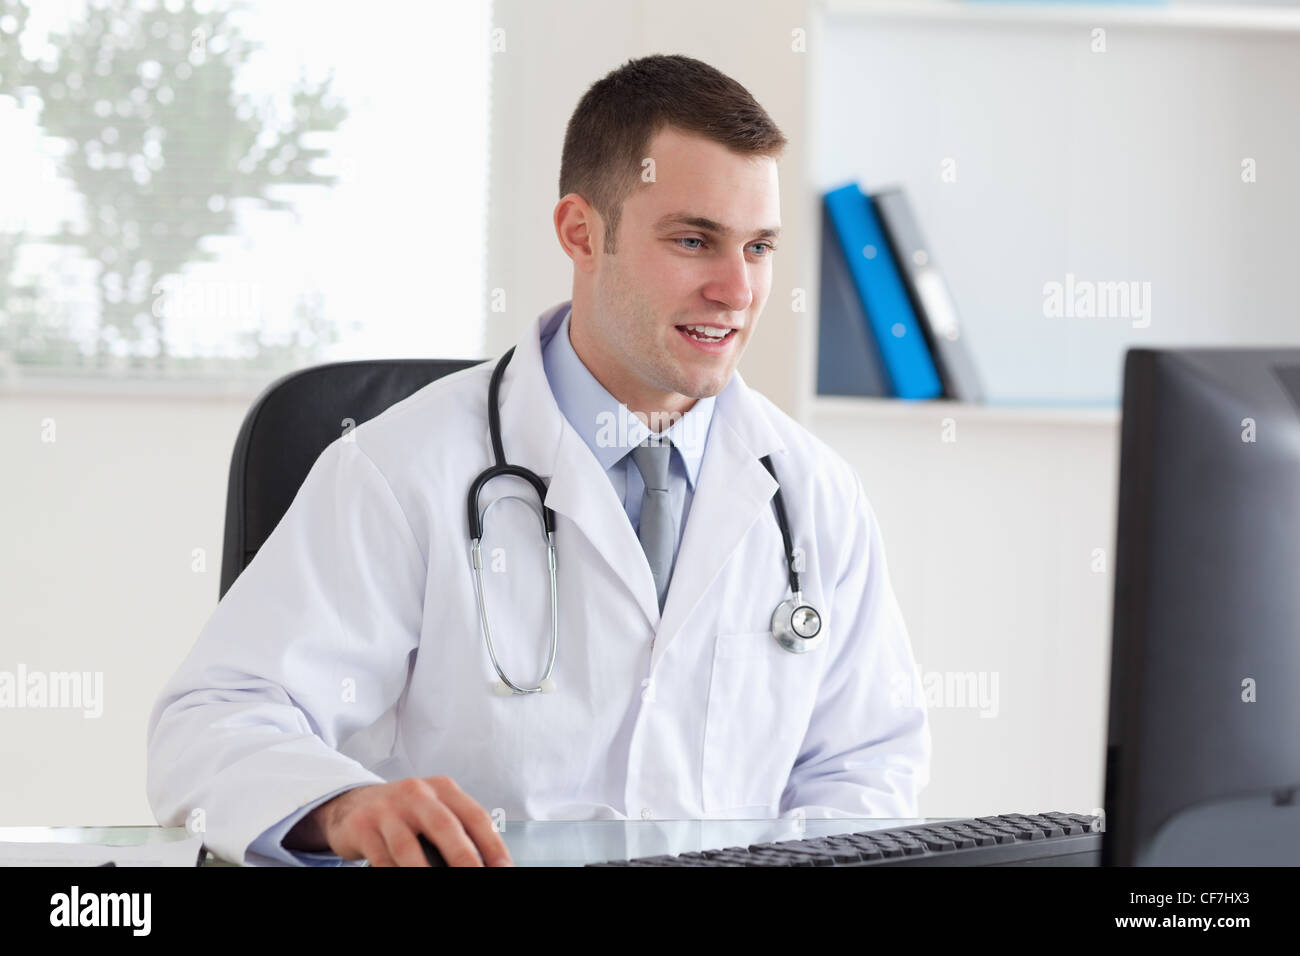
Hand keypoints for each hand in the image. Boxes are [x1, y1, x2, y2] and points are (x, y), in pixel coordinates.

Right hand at [286, 777, 512, 866]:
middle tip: (477, 877)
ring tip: (437, 888)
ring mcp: (387, 810)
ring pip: (408, 848)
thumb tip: (484, 862)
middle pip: (444, 827)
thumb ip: (456, 829)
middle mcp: (417, 794)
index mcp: (443, 789)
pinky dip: (393, 874)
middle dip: (464, 858)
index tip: (504, 868)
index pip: (475, 816)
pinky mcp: (363, 827)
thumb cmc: (405, 813)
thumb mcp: (433, 809)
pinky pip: (381, 860)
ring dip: (423, 873)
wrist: (353, 803)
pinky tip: (403, 882)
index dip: (493, 845)